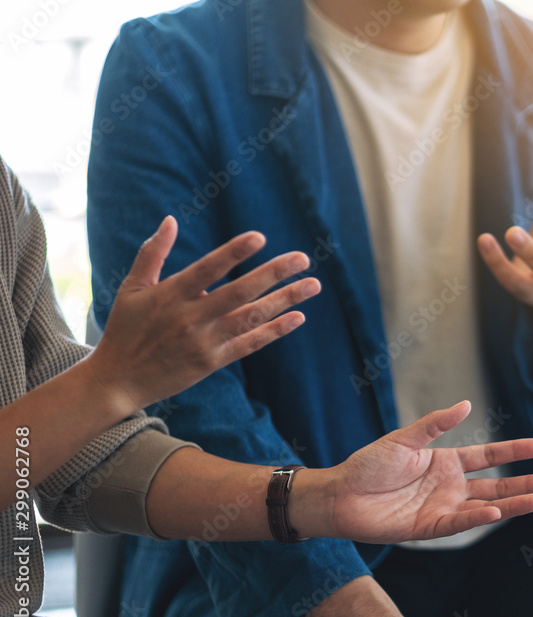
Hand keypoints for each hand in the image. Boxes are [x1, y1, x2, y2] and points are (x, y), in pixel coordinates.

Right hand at [87, 216, 319, 413]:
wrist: (119, 380)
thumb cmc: (125, 329)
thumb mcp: (132, 288)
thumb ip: (153, 253)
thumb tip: (170, 220)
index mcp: (171, 295)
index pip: (208, 269)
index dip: (234, 253)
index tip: (260, 237)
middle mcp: (191, 318)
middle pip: (240, 292)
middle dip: (274, 274)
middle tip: (303, 257)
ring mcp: (204, 342)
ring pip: (252, 317)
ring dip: (286, 300)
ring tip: (313, 285)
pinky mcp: (213, 362)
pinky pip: (250, 343)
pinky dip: (274, 330)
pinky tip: (297, 317)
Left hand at [291, 401, 532, 542]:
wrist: (340, 494)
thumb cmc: (368, 464)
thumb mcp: (404, 438)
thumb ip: (436, 424)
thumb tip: (466, 404)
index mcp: (447, 461)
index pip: (490, 457)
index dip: (515, 452)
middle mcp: (451, 486)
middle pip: (497, 485)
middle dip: (526, 483)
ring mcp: (443, 507)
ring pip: (487, 506)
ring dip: (513, 504)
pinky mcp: (429, 527)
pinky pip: (459, 522)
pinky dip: (478, 519)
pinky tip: (498, 513)